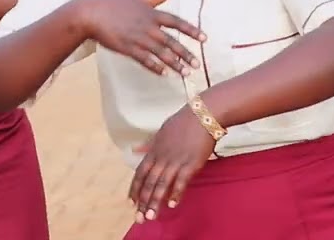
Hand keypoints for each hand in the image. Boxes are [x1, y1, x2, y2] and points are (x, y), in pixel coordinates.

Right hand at [78, 0, 205, 76]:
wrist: (91, 14)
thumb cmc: (113, 4)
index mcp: (151, 13)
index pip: (176, 22)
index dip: (191, 30)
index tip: (204, 39)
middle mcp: (148, 26)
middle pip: (171, 41)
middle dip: (186, 54)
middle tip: (196, 64)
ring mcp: (138, 38)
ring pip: (161, 53)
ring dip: (174, 64)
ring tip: (185, 73)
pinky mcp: (127, 48)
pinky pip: (145, 60)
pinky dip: (155, 67)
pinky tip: (164, 73)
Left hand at [129, 107, 216, 221]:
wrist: (202, 116)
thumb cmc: (183, 123)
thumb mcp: (161, 132)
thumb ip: (148, 144)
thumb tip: (134, 149)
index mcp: (154, 150)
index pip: (140, 172)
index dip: (135, 188)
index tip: (131, 202)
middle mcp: (162, 157)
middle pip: (149, 182)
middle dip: (143, 200)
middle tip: (139, 217)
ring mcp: (176, 161)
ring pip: (162, 184)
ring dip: (156, 201)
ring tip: (152, 215)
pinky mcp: (190, 164)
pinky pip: (181, 181)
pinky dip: (176, 193)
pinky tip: (172, 204)